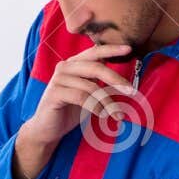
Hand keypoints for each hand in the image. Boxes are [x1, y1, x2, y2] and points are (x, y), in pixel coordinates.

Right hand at [12, 43, 135, 178]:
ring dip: (108, 102)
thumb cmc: (68, 111)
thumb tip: (122, 81)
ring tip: (117, 114)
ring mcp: (58, 79)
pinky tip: (101, 115)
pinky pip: (81, 97)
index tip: (129, 49)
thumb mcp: (86, 94)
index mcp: (74, 64)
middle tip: (132, 91)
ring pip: (91, 86)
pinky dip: (95, 107)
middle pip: (96, 67)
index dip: (111, 49)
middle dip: (116, 79)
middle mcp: (65, 67)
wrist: (47, 129)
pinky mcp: (55, 93)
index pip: (94, 52)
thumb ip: (98, 83)